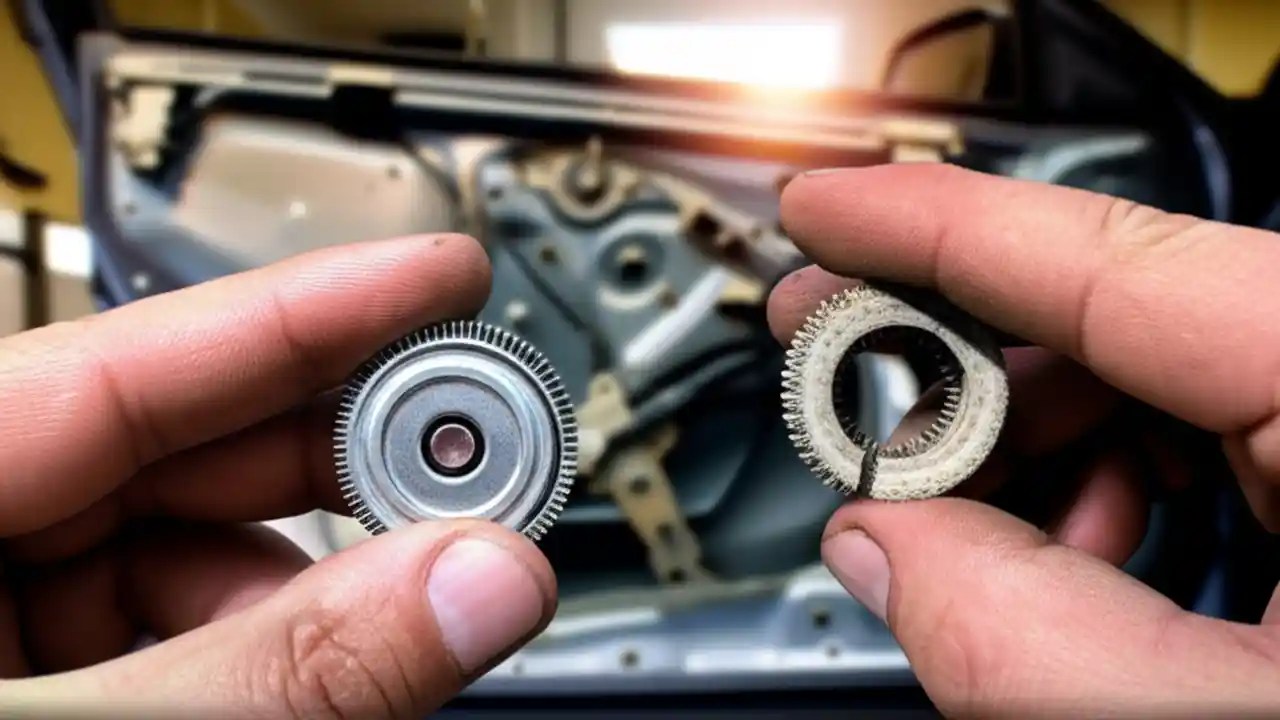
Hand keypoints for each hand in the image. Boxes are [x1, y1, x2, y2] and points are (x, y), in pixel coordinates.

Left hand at [0, 235, 555, 717]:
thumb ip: (291, 664)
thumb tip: (477, 579)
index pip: (122, 360)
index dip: (305, 313)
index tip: (439, 279)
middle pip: (169, 442)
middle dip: (334, 456)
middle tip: (467, 454)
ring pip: (175, 533)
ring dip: (300, 573)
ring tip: (395, 605)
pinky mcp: (22, 663)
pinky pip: (154, 603)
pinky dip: (246, 627)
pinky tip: (305, 666)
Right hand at [769, 164, 1279, 717]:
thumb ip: (1020, 634)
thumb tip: (881, 542)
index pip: (1127, 259)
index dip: (941, 227)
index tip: (824, 213)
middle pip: (1132, 315)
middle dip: (970, 376)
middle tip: (853, 412)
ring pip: (1166, 374)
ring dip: (1040, 447)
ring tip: (980, 538)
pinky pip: (1219, 430)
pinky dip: (1116, 480)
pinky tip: (1080, 554)